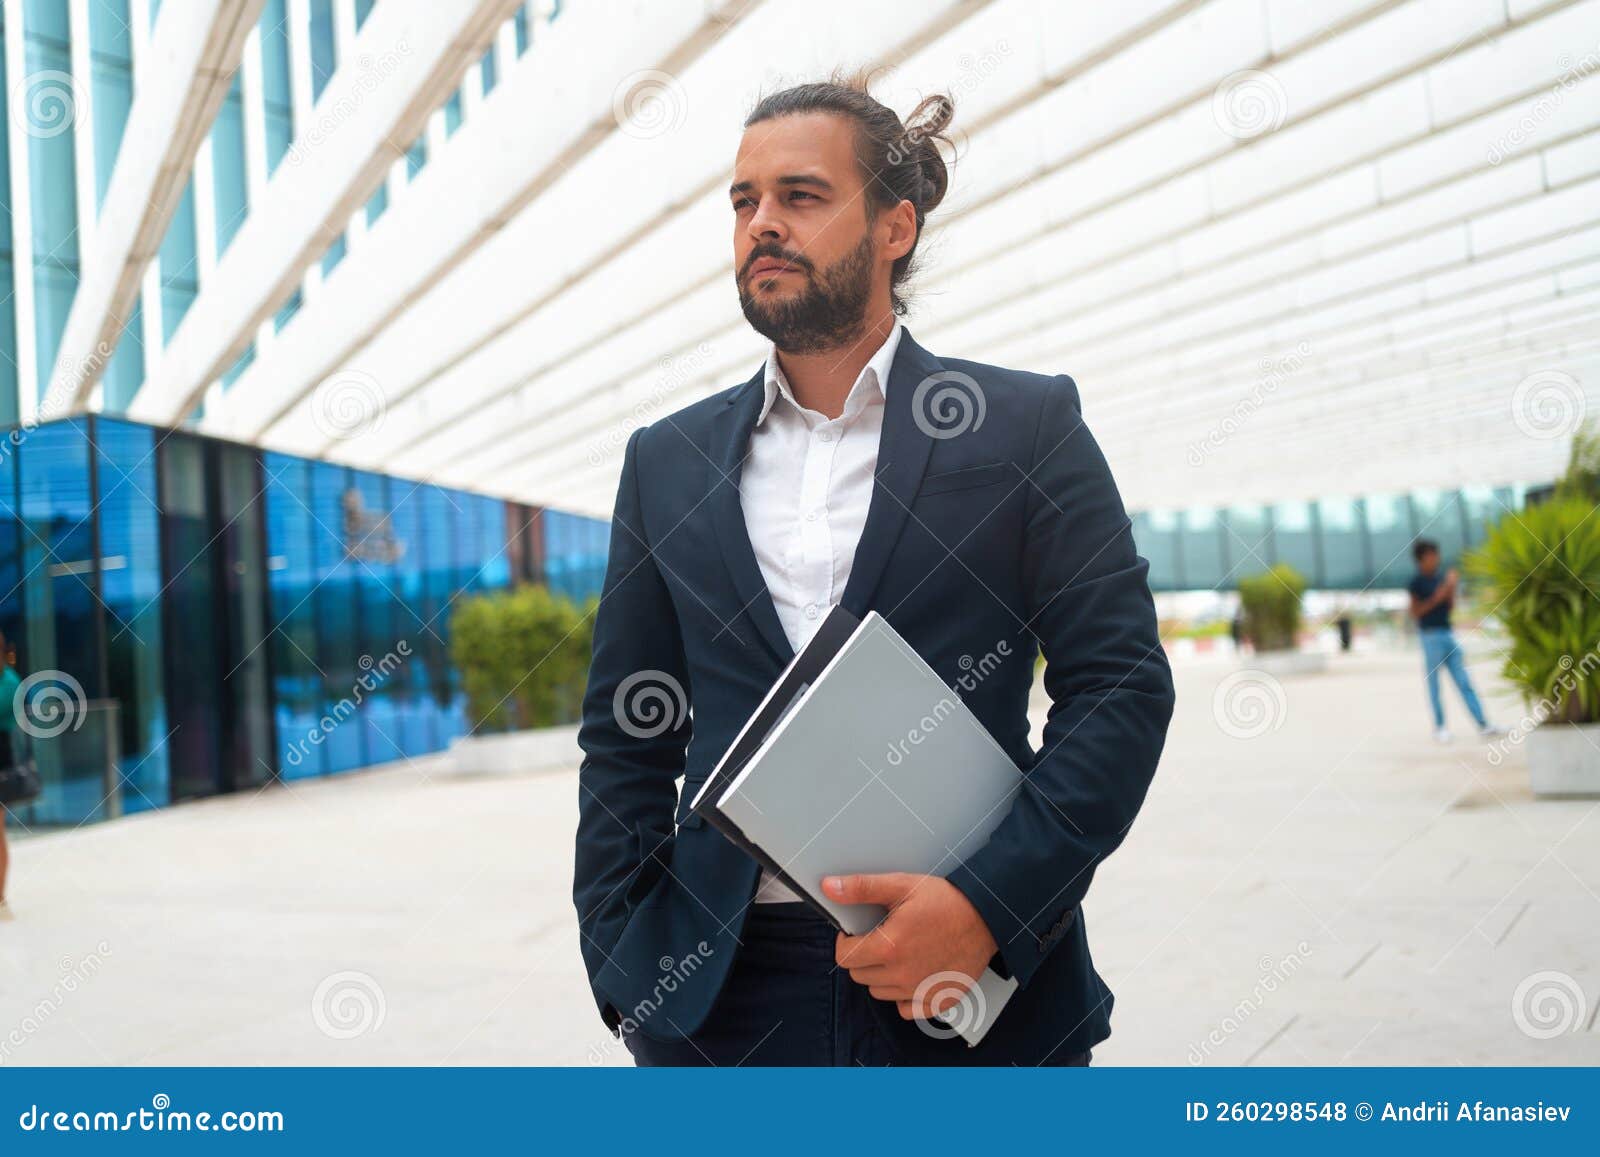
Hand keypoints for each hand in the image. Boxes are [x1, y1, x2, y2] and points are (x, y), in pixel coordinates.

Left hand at [825, 872, 998, 1019]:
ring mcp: (920, 992)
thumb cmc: (947, 901)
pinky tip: (915, 972)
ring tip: (902, 951)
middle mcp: (902, 975)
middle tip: (883, 938)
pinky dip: (905, 995)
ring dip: (882, 975)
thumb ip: (862, 888)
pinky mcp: (937, 1001)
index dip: (846, 942)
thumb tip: (830, 887)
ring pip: (880, 991)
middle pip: (860, 975)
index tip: (857, 934)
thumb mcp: (901, 885)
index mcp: (889, 947)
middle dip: (864, 957)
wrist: (988, 917)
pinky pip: (905, 1009)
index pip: (844, 957)